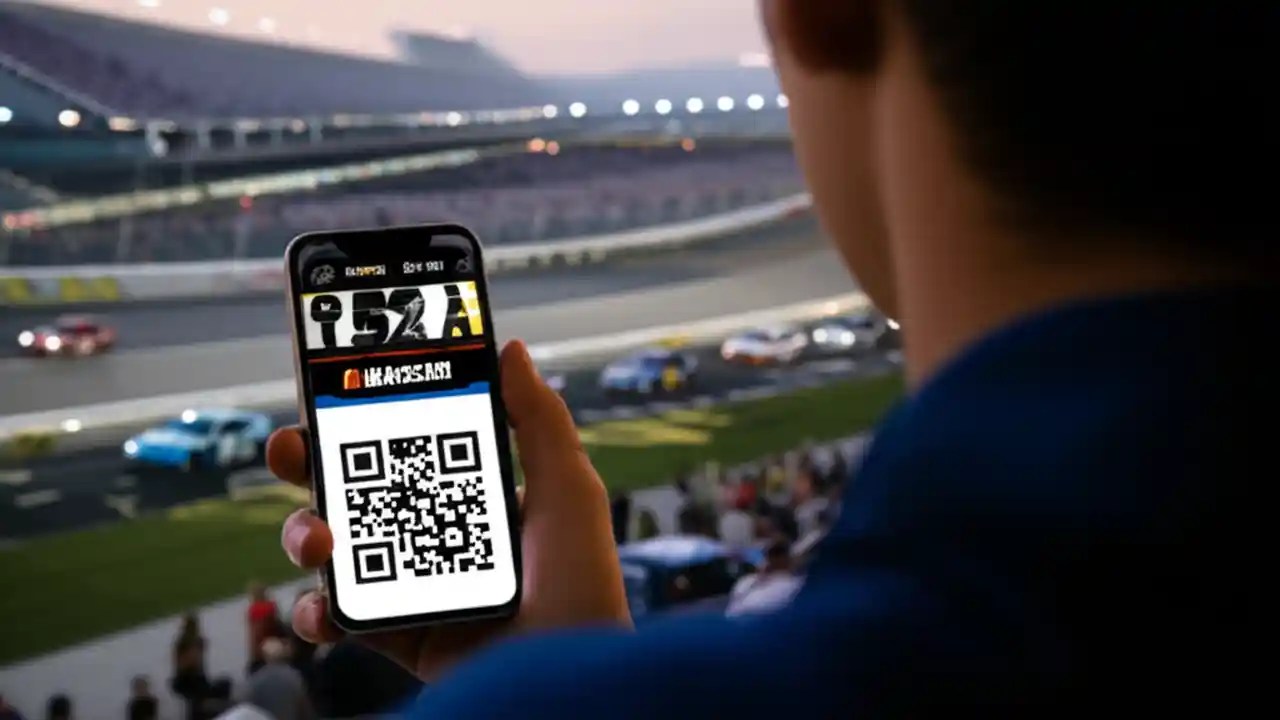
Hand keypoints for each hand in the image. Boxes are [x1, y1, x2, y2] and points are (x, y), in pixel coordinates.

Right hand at [269, 339, 631, 680]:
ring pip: (335, 548)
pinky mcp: (399, 636)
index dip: (367, 415)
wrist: (566, 686)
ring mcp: (414, 585)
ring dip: (306, 534)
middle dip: (310, 464)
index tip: (331, 385)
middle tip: (290, 447)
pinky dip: (317, 612)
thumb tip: (511, 348)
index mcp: (475, 495)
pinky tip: (326, 607)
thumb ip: (538, 420)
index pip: (409, 443)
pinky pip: (339, 618)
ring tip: (319, 540)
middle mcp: (439, 536)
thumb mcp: (569, 492)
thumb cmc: (583, 588)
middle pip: (355, 489)